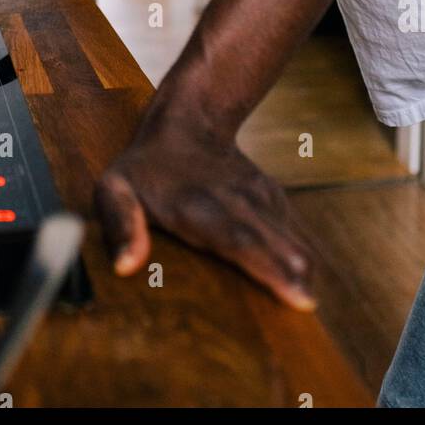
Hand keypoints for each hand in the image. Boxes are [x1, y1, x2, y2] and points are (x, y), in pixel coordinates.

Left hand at [94, 119, 317, 310]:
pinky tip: (309, 278)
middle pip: (268, 239)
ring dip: (299, 264)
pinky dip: (300, 250)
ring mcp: (254, 195)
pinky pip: (289, 225)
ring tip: (310, 297)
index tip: (289, 290)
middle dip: (289, 271)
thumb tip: (125, 266)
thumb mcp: (114, 188)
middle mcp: (232, 201)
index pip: (235, 238)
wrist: (186, 121)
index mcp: (194, 206)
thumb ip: (119, 223)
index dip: (264, 264)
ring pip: (285, 231)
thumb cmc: (144, 167)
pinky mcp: (269, 195)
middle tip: (306, 303)